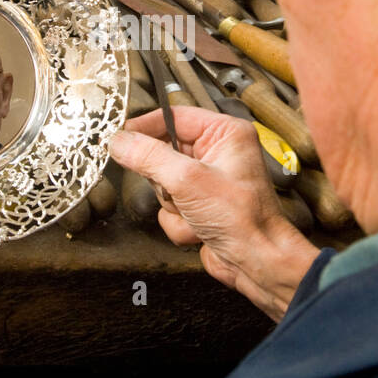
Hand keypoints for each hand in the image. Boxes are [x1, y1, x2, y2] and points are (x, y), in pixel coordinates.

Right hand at [110, 107, 320, 321]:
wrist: (256, 261)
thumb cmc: (242, 218)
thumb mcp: (187, 180)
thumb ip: (149, 157)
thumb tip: (121, 142)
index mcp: (225, 134)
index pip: (174, 116)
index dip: (146, 127)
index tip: (120, 137)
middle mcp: (217, 153)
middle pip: (164, 152)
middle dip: (165, 179)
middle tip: (176, 189)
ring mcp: (207, 182)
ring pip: (162, 184)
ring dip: (172, 204)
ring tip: (195, 212)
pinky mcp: (199, 206)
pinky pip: (169, 207)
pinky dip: (178, 222)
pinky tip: (199, 229)